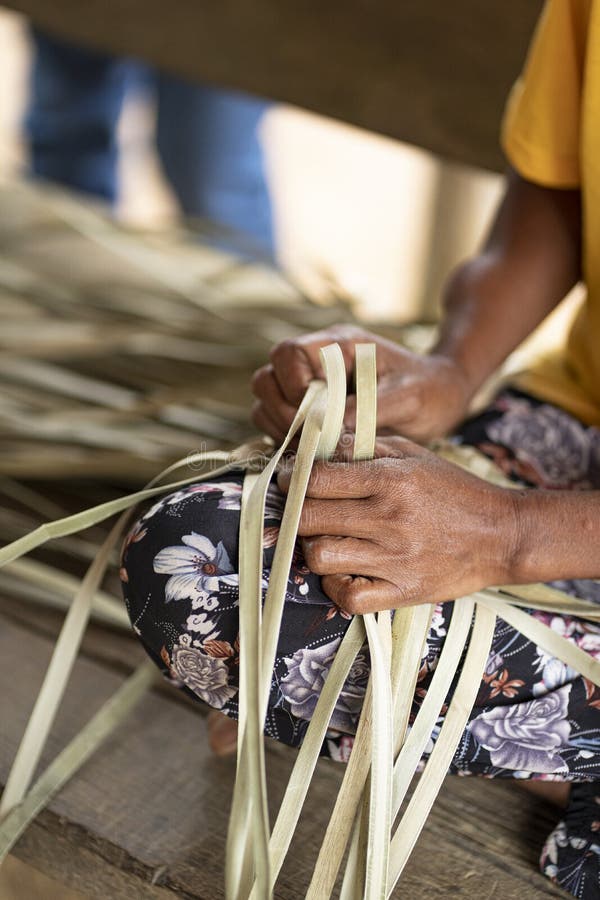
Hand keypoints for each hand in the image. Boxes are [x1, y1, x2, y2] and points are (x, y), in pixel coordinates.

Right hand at [251, 325, 471, 443]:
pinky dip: (287, 441)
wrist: (442, 400)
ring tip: (312, 450)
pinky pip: (278, 425)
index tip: (317, 413)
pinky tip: (314, 455)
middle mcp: (317, 365)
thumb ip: (368, 409)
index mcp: (337, 347)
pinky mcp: (310, 415)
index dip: (292, 384)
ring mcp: (310, 390)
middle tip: (310, 438)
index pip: (288, 354)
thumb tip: (327, 428)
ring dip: (281, 429)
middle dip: (281, 412)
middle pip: (267, 379)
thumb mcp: (408, 397)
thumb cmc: (429, 391)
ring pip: (266, 404)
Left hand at [277, 437, 518, 612]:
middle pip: (307, 519)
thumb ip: (362, 447)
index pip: (316, 479)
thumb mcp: (412, 453)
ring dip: (314, 548)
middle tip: (303, 510)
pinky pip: (348, 598)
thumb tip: (313, 448)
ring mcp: (396, 560)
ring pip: (319, 558)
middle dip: (295, 512)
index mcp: (391, 479)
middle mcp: (390, 519)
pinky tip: (345, 571)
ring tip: (327, 539)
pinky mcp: (404, 592)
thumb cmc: (453, 489)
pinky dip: (336, 587)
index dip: (292, 478)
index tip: (290, 479)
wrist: (502, 534)